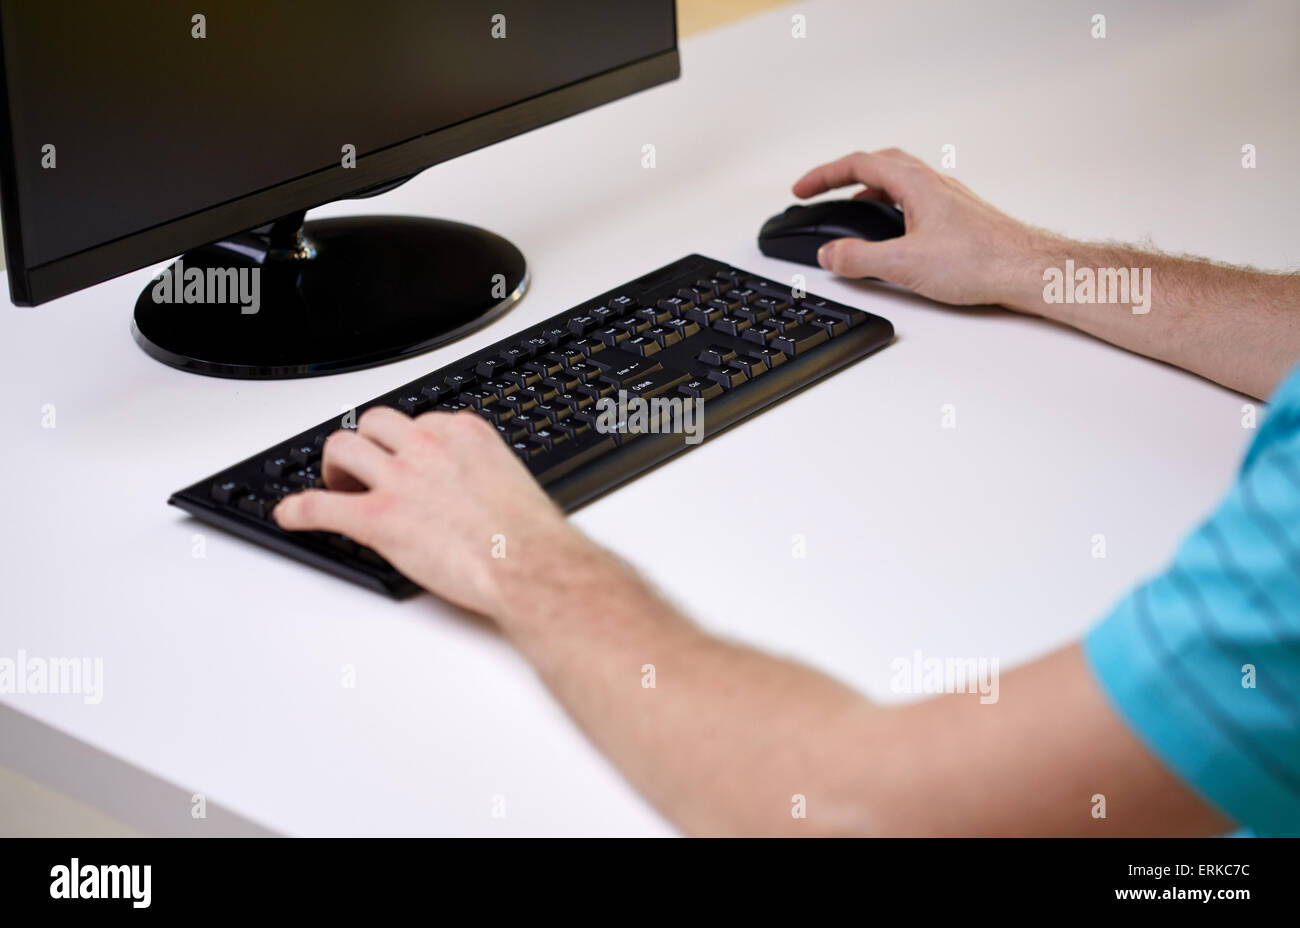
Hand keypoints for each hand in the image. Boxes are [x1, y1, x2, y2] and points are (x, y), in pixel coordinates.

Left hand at [272, 407, 587, 619]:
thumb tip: (471, 488)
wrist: (528, 566)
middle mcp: (426, 446)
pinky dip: (298, 509)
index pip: (421, 421)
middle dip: (367, 443)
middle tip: (366, 469)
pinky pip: (320, 504)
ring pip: (343, 447)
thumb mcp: (510, 482)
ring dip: (335, 467)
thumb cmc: (529, 536)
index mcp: (462, 434)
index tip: (407, 460)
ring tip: (337, 487)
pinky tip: (291, 516)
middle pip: (375, 423)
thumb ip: (480, 474)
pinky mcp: (377, 516)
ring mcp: (399, 478)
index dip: (408, 444)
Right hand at [792, 148, 1049, 307]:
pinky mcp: (959, 219)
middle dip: (843, 176)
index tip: (801, 190)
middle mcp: (933, 183)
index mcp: (916, 184)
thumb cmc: (981, 261)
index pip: (858, 164)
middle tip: (820, 192)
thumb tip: (829, 254)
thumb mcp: (904, 264)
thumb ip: (859, 259)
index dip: (823, 175)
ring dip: (868, 189)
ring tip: (850, 209)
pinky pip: (915, 201)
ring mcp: (948, 199)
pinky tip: (892, 232)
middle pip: (878, 164)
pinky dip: (891, 207)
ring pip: (899, 181)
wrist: (1029, 271)